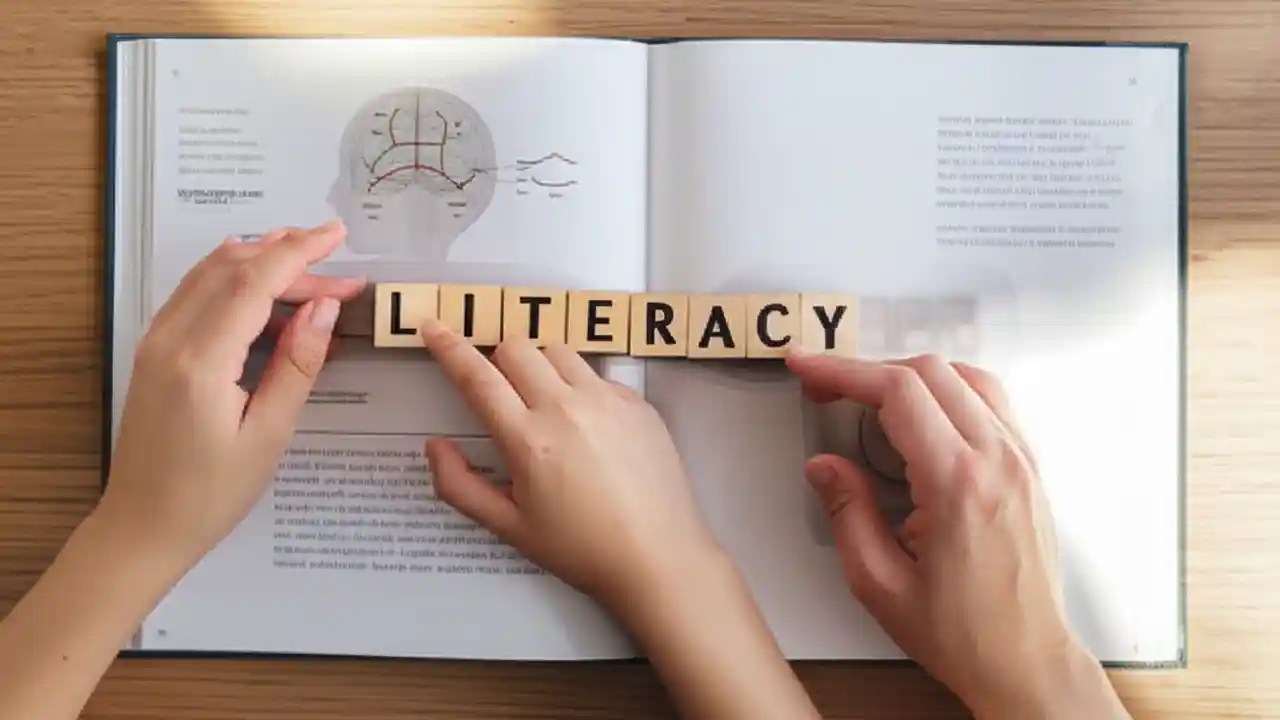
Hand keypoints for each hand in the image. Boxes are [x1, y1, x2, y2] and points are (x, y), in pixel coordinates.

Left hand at [102, 221, 364, 560]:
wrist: (142, 527)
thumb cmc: (209, 494)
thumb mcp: (268, 434)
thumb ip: (298, 365)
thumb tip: (324, 309)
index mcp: (201, 361)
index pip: (255, 282)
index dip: (300, 252)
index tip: (336, 236)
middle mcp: (170, 340)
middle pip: (234, 269)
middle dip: (291, 260)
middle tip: (342, 276)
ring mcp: (155, 342)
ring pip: (210, 274)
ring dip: (261, 262)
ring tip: (309, 265)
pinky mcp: (154, 351)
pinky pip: (194, 293)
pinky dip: (233, 278)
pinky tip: (259, 280)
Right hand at [419, 320, 719, 605]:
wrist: (658, 557)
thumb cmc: (582, 548)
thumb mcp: (509, 527)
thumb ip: (460, 486)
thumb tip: (436, 446)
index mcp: (529, 439)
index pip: (478, 376)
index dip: (449, 347)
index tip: (433, 327)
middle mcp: (566, 407)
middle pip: (517, 347)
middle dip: (498, 357)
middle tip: (501, 389)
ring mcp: (607, 399)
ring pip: (559, 351)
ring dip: (540, 364)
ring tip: (545, 405)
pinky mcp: (637, 402)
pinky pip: (597, 373)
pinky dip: (580, 385)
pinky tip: (587, 425)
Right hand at [788, 352, 1128, 719]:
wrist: (1027, 663)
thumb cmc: (965, 635)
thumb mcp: (880, 583)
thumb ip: (847, 512)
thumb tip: (825, 467)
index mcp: (958, 484)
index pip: (897, 392)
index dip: (843, 370)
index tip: (808, 366)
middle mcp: (998, 461)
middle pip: (930, 372)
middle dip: (868, 370)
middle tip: (827, 389)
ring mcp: (1021, 461)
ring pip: (966, 376)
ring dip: (911, 376)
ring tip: (871, 399)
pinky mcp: (1030, 469)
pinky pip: (992, 402)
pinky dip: (949, 391)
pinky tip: (921, 416)